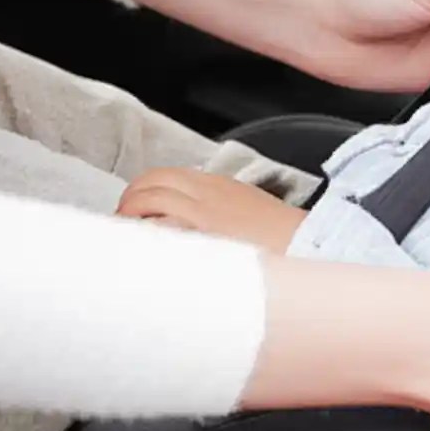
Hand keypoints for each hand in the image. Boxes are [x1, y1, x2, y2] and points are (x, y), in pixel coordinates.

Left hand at [116, 168, 305, 253]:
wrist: (305, 249)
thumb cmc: (282, 236)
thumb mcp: (247, 206)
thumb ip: (215, 205)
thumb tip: (187, 218)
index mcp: (215, 185)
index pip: (162, 176)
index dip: (141, 191)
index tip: (136, 209)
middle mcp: (203, 196)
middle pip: (148, 186)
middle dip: (128, 203)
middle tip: (124, 225)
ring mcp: (199, 218)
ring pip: (146, 204)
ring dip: (129, 220)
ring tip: (128, 242)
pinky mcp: (199, 241)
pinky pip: (158, 233)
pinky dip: (143, 239)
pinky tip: (142, 254)